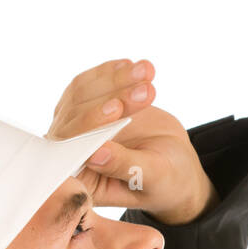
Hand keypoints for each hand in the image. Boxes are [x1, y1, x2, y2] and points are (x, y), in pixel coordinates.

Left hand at [45, 58, 219, 225]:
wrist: (175, 164)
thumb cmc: (165, 180)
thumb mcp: (151, 177)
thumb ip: (123, 167)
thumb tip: (95, 155)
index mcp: (82, 180)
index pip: (71, 149)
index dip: (90, 125)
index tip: (117, 108)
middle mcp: (72, 153)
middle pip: (76, 115)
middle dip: (112, 96)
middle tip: (146, 92)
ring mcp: (79, 127)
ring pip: (83, 92)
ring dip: (116, 79)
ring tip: (147, 73)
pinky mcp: (89, 106)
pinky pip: (92, 82)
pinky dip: (113, 72)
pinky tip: (134, 67)